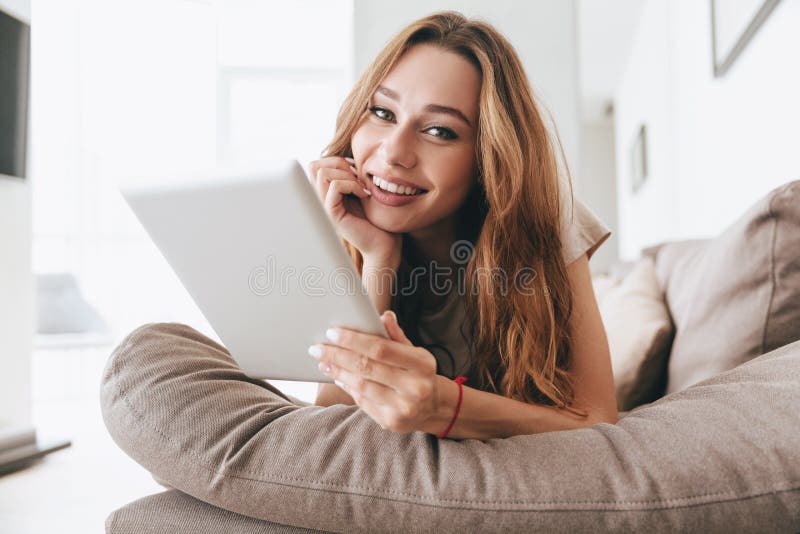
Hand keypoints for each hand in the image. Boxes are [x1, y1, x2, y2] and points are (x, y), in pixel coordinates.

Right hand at [308, 156, 401, 262]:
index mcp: (326, 193)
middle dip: (338, 163)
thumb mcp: (362, 191)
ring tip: (361, 187)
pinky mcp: (332, 215)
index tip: (356, 171)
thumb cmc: (377, 219)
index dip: (336, 160)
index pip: (317, 165)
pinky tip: (364, 195)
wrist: (384, 244)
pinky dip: (351, 185)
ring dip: (345, 174)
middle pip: (314, 165)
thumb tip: (347, 159)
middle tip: (357, 178)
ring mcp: (324, 208)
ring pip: (321, 173)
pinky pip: (334, 187)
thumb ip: (351, 177)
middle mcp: (321, 200)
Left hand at [309, 310, 438, 433]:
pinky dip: (347, 387)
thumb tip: (383, 316)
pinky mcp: (391, 422)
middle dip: (338, 356)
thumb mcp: (415, 353)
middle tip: (318, 348)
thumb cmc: (419, 374)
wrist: (433, 408)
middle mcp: (414, 387)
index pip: (381, 349)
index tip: (332, 333)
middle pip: (367, 367)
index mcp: (421, 364)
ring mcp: (403, 407)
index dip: (354, 340)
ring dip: (338, 372)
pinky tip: (338, 377)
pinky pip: (362, 402)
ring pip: (361, 386)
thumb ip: (397, 336)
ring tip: (324, 362)